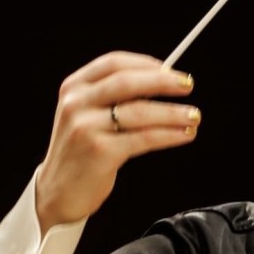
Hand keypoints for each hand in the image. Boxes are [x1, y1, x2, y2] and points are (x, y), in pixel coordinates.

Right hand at [34, 51, 200, 231]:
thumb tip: (162, 82)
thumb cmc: (82, 151)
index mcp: (73, 87)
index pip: (113, 63)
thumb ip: (114, 98)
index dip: (145, 64)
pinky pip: (144, 138)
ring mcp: (86, 127)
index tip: (171, 69)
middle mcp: (77, 103)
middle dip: (163, 82)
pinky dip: (169, 135)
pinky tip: (185, 134)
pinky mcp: (100, 151)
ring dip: (173, 113)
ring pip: (140, 112)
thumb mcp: (87, 115)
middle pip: (127, 83)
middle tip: (188, 85)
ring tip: (194, 116)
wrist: (58, 190)